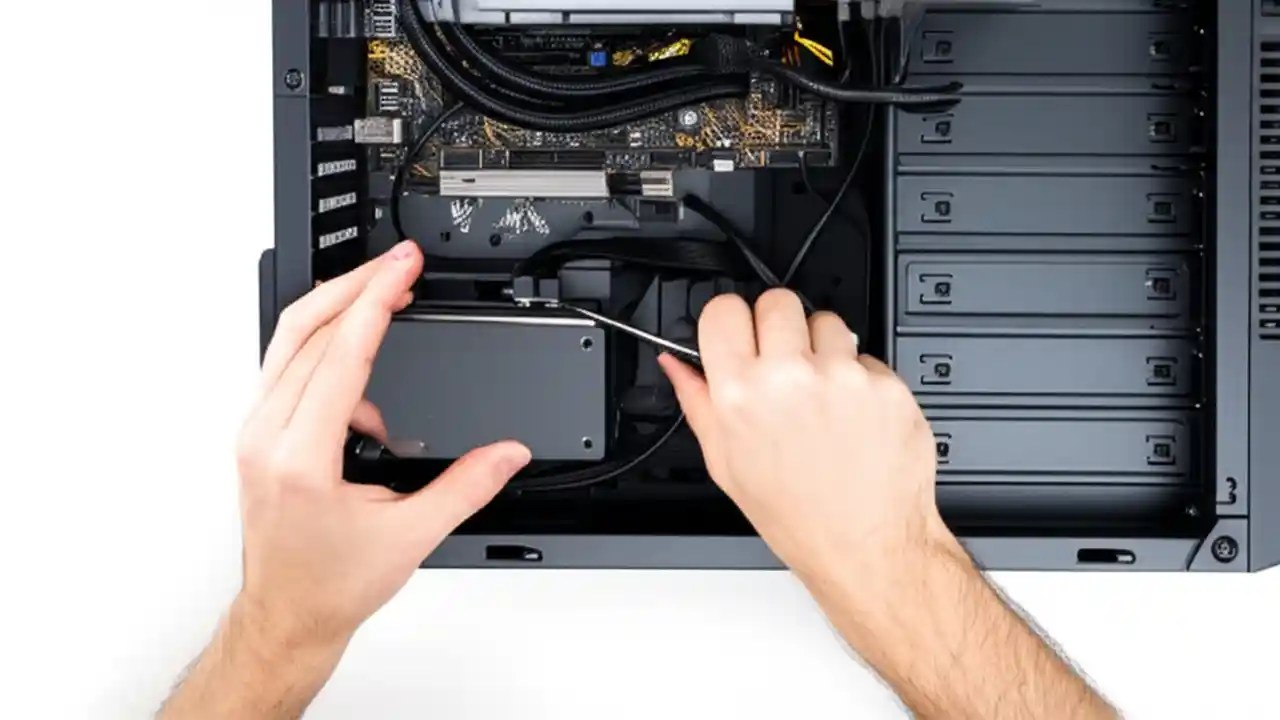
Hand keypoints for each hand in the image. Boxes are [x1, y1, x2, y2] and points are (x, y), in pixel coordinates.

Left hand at [235, 241, 531, 651]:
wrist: (286, 616)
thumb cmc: (329, 585)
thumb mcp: (410, 536)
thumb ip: (467, 486)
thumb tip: (509, 451)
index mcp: (301, 458)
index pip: (340, 353)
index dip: (376, 300)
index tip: (401, 268)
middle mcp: (266, 437)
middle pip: (304, 329)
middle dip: (355, 286)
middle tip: (397, 262)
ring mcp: (255, 433)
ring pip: (288, 343)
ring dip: (337, 311)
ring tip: (385, 299)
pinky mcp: (258, 435)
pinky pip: (287, 368)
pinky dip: (326, 351)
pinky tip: (366, 380)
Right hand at [659, 290, 960, 590]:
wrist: (867, 543)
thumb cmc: (798, 515)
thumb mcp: (727, 465)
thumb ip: (698, 403)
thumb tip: (676, 365)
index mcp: (740, 394)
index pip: (723, 310)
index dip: (729, 320)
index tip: (738, 334)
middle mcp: (790, 377)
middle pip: (776, 301)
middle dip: (777, 325)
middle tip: (782, 362)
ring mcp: (841, 377)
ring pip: (826, 321)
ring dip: (822, 347)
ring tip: (821, 393)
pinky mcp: (884, 384)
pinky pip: (866, 356)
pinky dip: (859, 377)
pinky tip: (851, 414)